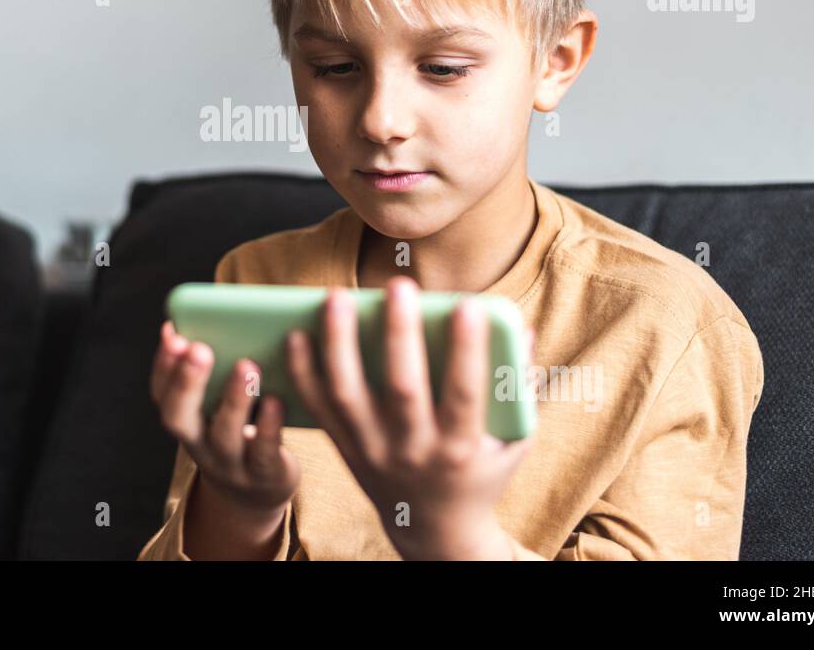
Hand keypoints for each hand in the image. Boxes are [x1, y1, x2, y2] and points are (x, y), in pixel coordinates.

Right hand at [149, 319, 300, 517]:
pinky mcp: (263, 475)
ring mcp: (230, 464)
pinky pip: (263, 452)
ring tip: (247, 366)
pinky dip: (268, 426)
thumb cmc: (243, 428)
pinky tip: (276, 400)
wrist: (261, 489)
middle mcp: (199, 443)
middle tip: (199, 348)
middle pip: (179, 418)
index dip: (164, 365)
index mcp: (186, 418)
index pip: (161, 394)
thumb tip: (227, 314)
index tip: (173, 333)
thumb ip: (222, 366)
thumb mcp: (223, 401)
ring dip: (234, 399)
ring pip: (225, 435)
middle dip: (186, 382)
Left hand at [284, 276, 536, 559]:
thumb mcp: (512, 440)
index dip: (467, 351)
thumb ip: (516, 383)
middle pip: (402, 389)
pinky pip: (318, 407)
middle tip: (399, 286)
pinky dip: (303, 371)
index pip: (464, 394)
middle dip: (400, 335)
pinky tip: (296, 333)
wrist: (434, 527)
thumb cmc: (480, 468)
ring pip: (348, 394)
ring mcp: (373, 450)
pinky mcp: (344, 447)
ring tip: (336, 296)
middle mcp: (413, 451)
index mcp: (460, 448)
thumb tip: (517, 326)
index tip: (467, 305)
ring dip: (339, 343)